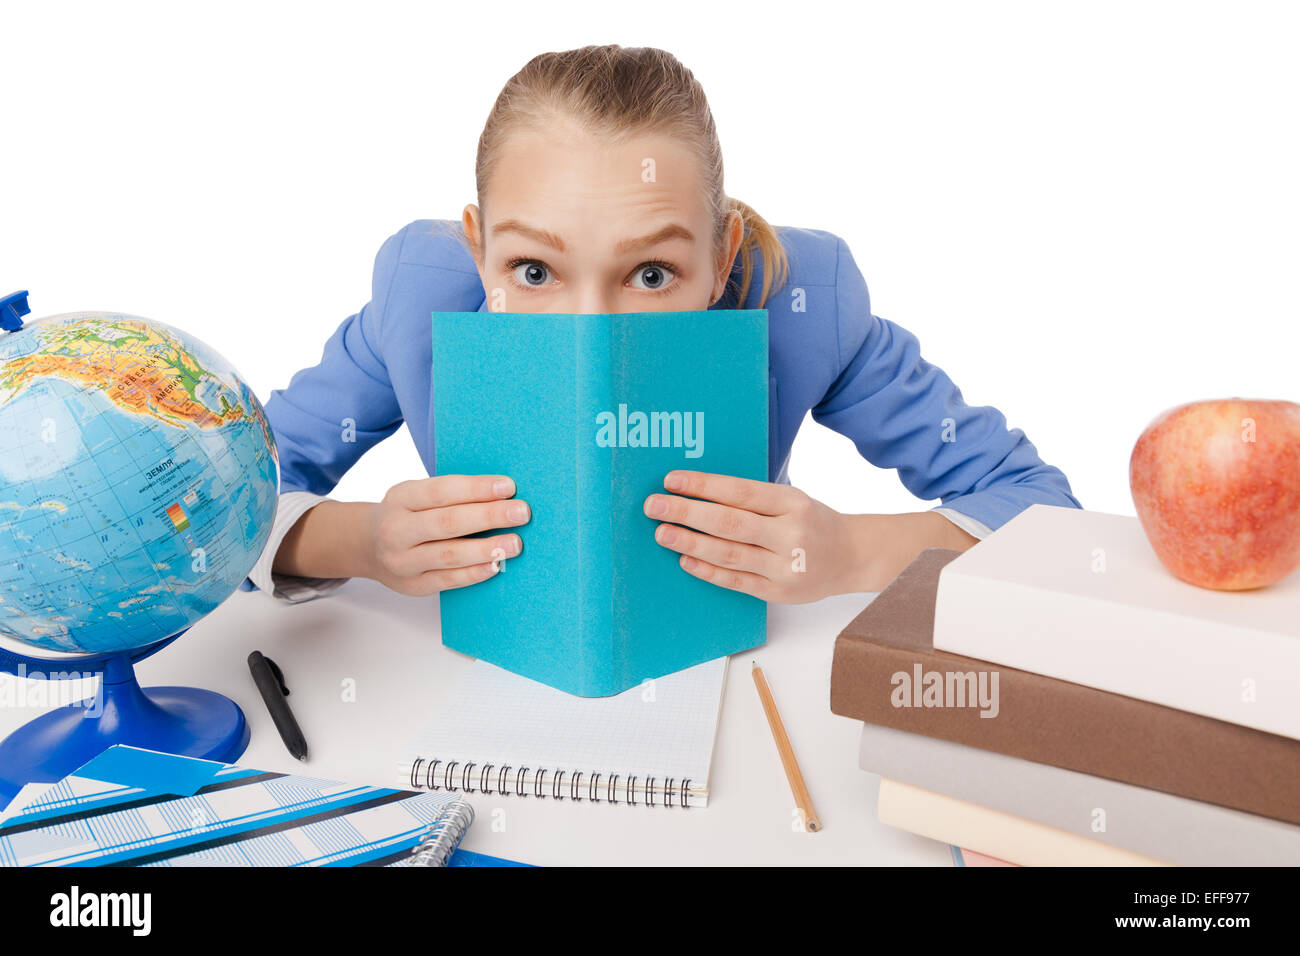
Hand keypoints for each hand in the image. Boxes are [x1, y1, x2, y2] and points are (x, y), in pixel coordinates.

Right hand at [364, 474, 529, 596]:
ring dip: (486, 548)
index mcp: (401, 498)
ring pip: (449, 554)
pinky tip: (496, 565)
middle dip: (488, 516)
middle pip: (448, 522)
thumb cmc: (407, 515)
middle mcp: (397, 529)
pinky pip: (448, 580)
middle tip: (522, 513)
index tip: (509, 486)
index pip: (442, 490)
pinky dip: (475, 572)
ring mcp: (403, 560)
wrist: (368, 546)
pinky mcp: (413, 585)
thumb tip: (502, 494)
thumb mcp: (416, 495)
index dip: (477, 488)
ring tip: (515, 543)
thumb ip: (451, 494)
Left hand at [643, 470, 868, 603]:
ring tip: (662, 533)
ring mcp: (784, 567)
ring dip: (690, 543)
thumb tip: (698, 492)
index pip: (740, 492)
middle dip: (687, 513)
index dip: (702, 486)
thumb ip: (753, 497)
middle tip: (654, 506)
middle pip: (729, 523)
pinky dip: (708, 571)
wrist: (852, 556)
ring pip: (729, 554)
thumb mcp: (792, 498)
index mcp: (793, 502)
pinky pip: (736, 581)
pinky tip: (685, 560)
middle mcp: (791, 534)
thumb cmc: (813, 521)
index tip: (671, 480)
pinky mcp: (778, 592)